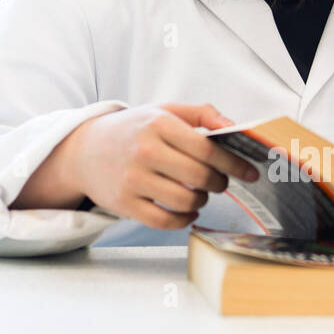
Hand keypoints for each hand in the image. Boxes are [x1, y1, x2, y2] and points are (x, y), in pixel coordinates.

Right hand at [66, 102, 259, 230]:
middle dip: (219, 183)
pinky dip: (184, 220)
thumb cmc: (133, 130)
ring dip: (202, 201)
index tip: (250, 172)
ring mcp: (133, 179)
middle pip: (200, 177)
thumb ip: (201, 114)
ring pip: (186, 201)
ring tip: (199, 193)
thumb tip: (234, 126)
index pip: (208, 149)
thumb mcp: (163, 111)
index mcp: (158, 124)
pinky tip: (188, 211)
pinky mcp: (125, 204)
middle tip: (220, 182)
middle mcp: (145, 151)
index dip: (235, 164)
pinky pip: (166, 221)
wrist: (83, 150)